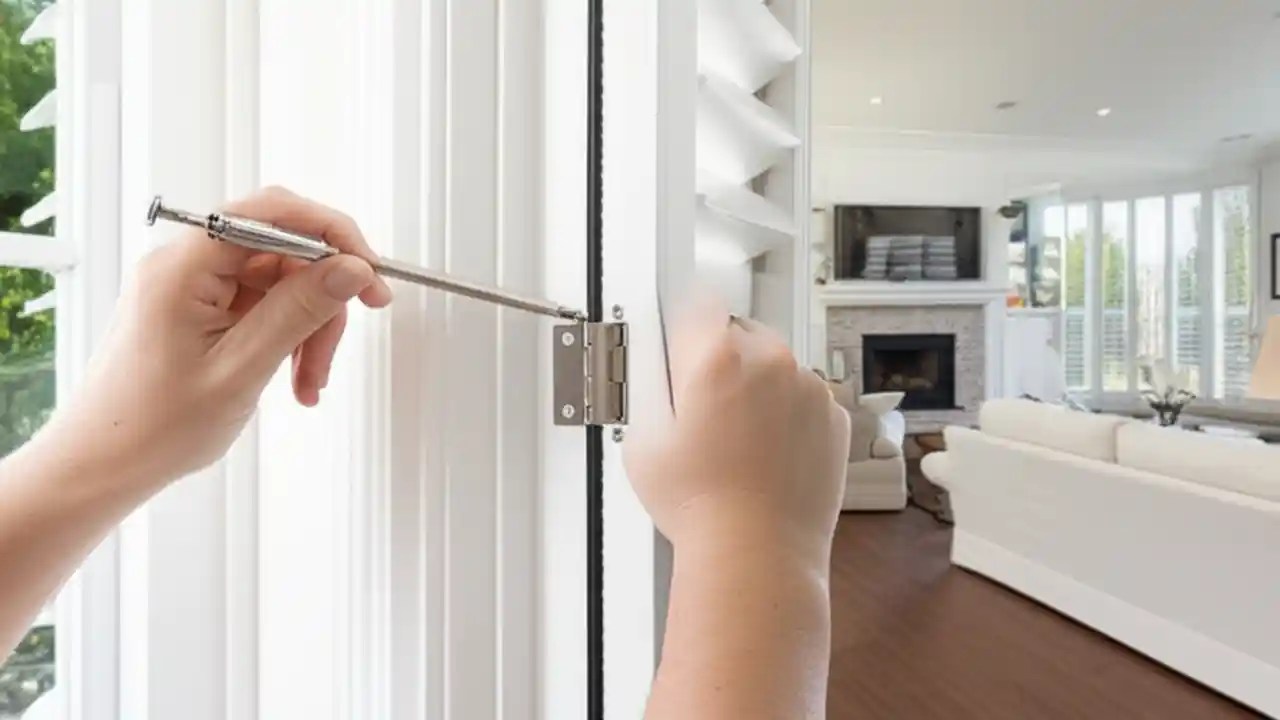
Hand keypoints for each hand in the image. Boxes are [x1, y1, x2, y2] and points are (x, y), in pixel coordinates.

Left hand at [49, 186, 393, 487]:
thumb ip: (299, 311)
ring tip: (309, 379)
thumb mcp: (241, 369)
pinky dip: (288, 337)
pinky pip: (262, 305)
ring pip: (279, 281)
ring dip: (308, 326)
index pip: (271, 213)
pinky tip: (294, 376)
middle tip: (351, 328)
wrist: (103, 464)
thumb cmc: (150, 427)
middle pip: (283, 249)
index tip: (368, 269)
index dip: (330, 233)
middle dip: (322, 294)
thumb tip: (349, 268)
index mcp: (182, 268)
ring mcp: (191, 287)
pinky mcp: (199, 309)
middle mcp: (184, 266)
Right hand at [624, 300, 850, 565]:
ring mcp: (808, 389)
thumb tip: (658, 369)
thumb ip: (651, 390)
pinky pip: (804, 398)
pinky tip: (767, 451)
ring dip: (759, 386)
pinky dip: (789, 414)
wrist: (757, 552)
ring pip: (776, 366)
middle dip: (723, 358)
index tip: (683, 333)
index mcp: (716, 358)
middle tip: (705, 405)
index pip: (699, 302)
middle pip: (741, 332)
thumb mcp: (643, 441)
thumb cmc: (700, 506)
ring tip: (738, 439)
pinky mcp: (833, 417)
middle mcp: (769, 362)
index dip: (686, 320)